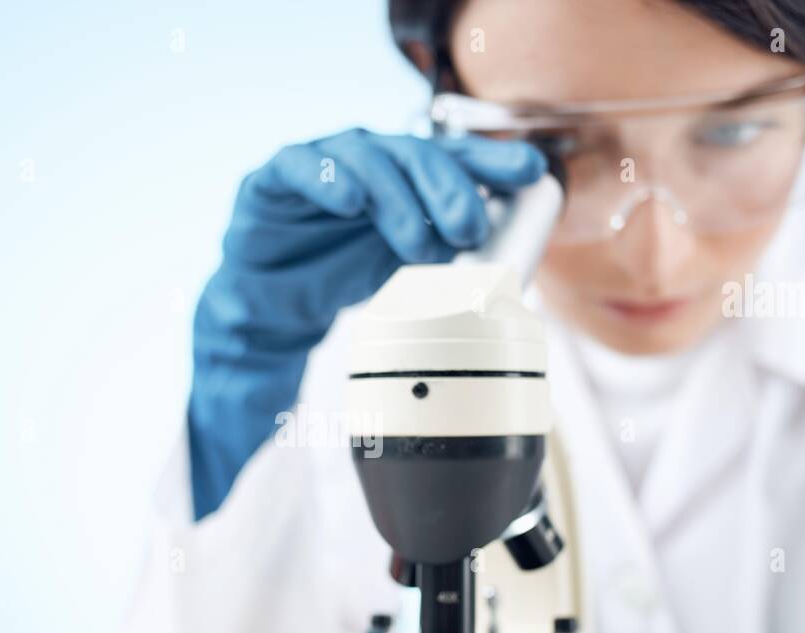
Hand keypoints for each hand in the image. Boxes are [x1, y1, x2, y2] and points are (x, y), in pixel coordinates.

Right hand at [187, 129, 545, 518]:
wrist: (274, 307)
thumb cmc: (342, 275)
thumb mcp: (408, 270)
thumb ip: (448, 256)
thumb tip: (504, 267)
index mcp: (405, 177)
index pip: (455, 157)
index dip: (492, 161)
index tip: (530, 174)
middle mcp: (368, 160)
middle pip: (416, 154)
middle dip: (450, 189)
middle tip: (470, 229)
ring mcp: (322, 163)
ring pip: (366, 157)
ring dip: (398, 198)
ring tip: (416, 241)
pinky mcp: (274, 179)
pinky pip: (300, 164)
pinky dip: (327, 179)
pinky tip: (350, 204)